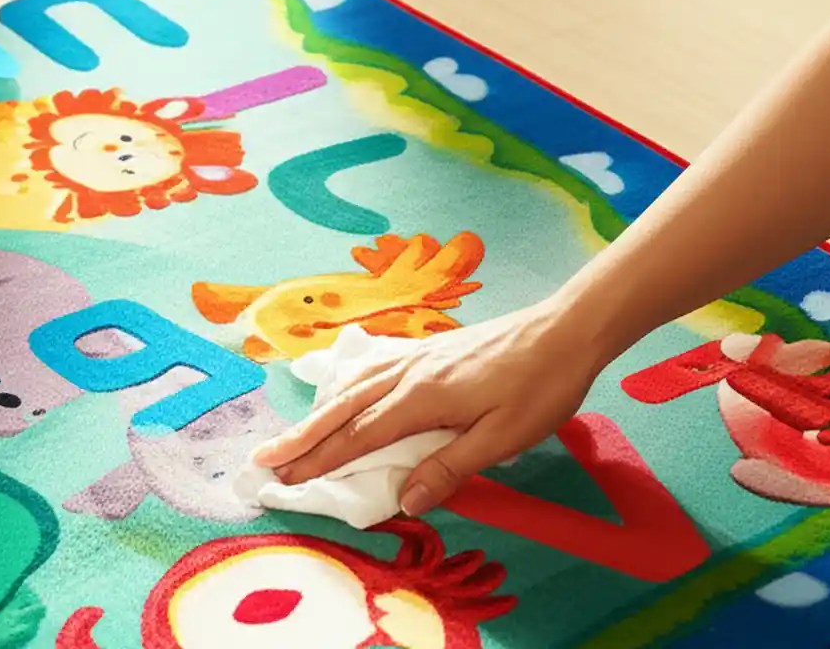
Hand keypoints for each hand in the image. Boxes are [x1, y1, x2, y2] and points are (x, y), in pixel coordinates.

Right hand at [252, 299, 616, 516]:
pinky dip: (345, 383)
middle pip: (343, 409)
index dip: (321, 460)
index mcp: (423, 397)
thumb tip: (407, 500)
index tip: (287, 479)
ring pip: (353, 386)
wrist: (565, 329)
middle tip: (264, 459)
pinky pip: (371, 369)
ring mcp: (416, 357)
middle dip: (302, 437)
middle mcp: (408, 373)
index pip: (360, 436)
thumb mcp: (503, 437)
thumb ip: (451, 466)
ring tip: (291, 434)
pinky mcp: (428, 349)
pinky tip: (341, 389)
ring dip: (318, 412)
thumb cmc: (541, 386)